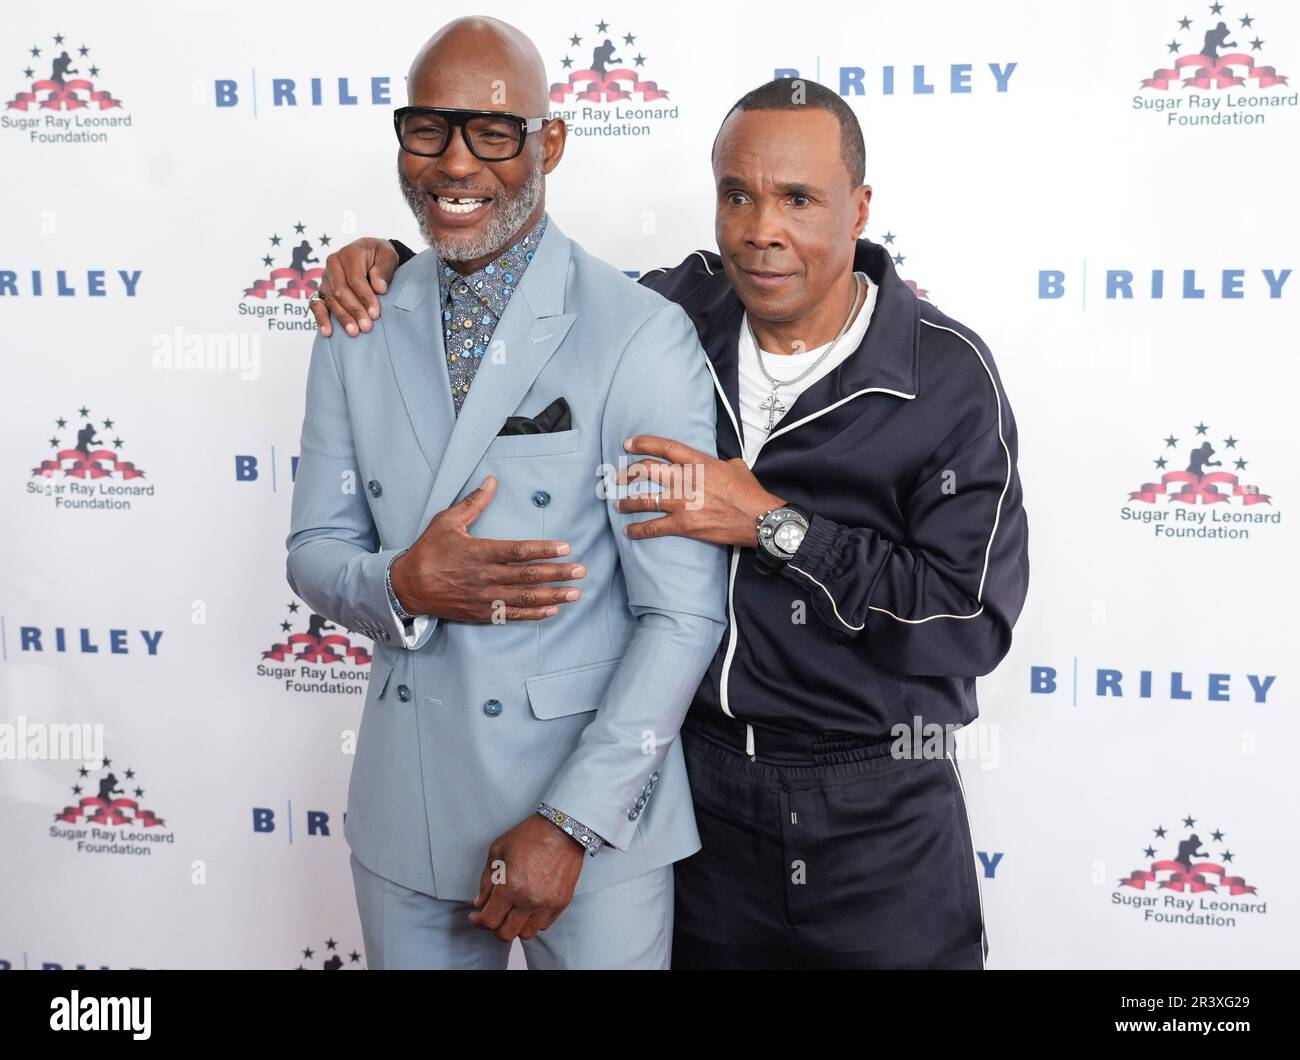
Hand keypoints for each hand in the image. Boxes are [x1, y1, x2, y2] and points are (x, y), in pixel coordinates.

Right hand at [309, 237, 399, 337]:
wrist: (371, 255)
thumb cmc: (380, 256)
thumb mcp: (388, 255)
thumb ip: (384, 268)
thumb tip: (379, 287)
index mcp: (349, 254)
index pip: (355, 279)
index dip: (365, 297)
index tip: (375, 313)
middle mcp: (333, 265)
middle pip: (341, 291)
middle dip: (355, 310)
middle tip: (367, 327)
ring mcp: (326, 279)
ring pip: (331, 300)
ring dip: (342, 317)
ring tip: (354, 332)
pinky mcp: (322, 291)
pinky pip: (316, 305)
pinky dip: (321, 319)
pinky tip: (328, 332)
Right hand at [391, 475, 585, 621]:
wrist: (407, 587)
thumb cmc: (428, 551)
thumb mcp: (447, 521)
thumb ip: (474, 502)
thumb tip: (492, 480)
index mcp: (479, 552)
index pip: (518, 551)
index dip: (544, 550)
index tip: (566, 547)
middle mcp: (485, 576)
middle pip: (527, 575)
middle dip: (557, 573)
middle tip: (581, 570)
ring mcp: (484, 597)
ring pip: (524, 598)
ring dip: (552, 595)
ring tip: (575, 593)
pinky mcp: (482, 613)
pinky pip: (512, 615)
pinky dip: (533, 614)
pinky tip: (552, 610)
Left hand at [469, 814, 585, 941]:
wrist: (563, 829)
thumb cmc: (528, 836)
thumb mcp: (498, 851)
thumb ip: (486, 880)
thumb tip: (480, 903)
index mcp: (510, 887)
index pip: (489, 921)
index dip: (478, 921)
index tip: (475, 916)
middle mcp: (529, 901)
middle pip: (506, 934)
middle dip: (495, 927)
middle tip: (493, 915)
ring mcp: (547, 905)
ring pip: (526, 934)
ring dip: (516, 926)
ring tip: (512, 912)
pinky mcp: (562, 903)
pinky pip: (544, 925)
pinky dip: (533, 921)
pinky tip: (528, 907)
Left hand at [613, 435, 784, 545]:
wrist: (758, 518)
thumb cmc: (749, 493)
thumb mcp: (736, 467)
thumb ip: (721, 463)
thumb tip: (721, 463)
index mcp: (698, 462)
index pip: (665, 447)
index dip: (643, 443)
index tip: (628, 444)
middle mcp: (685, 480)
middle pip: (646, 471)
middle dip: (627, 473)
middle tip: (617, 477)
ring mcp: (682, 503)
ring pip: (645, 499)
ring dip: (627, 502)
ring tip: (618, 504)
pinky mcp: (683, 524)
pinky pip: (654, 527)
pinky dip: (638, 530)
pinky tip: (628, 531)